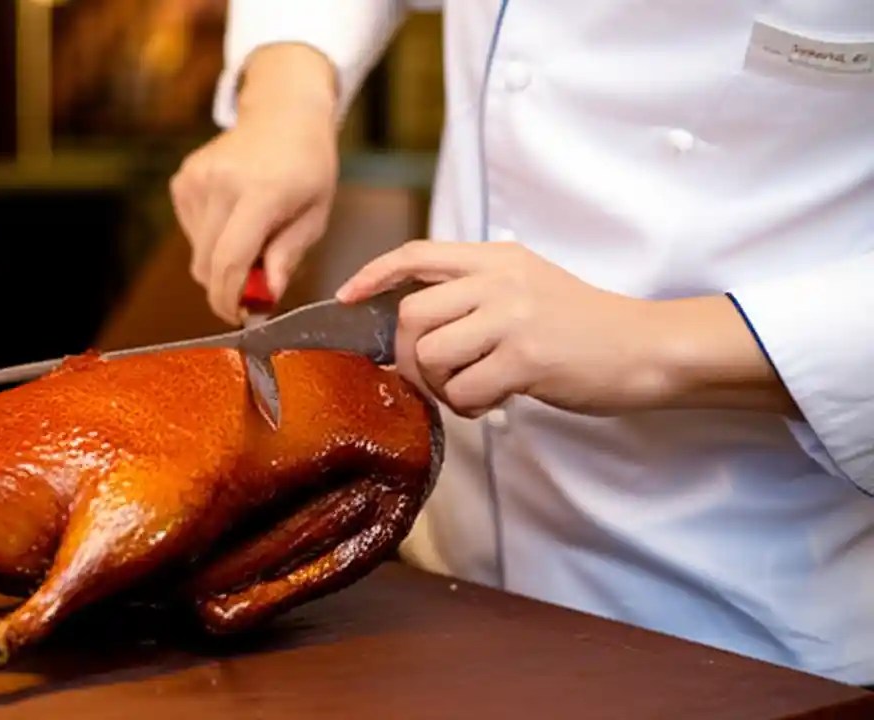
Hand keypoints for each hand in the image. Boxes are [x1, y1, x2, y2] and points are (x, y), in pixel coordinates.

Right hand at [170, 44, 339, 324]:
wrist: (283, 113)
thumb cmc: (307, 166)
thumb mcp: (315, 213)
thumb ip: (288, 255)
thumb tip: (267, 296)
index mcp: (261, 191)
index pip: (232, 260)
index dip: (231, 298)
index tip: (240, 318)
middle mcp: (221, 183)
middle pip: (208, 264)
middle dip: (227, 289)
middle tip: (255, 290)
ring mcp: (196, 179)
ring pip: (197, 254)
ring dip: (221, 263)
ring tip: (253, 238)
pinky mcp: (182, 180)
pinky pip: (191, 233)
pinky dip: (211, 240)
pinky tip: (235, 216)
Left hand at [335, 240, 798, 418]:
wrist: (645, 347)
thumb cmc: (582, 326)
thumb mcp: (526, 287)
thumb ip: (473, 294)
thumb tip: (408, 329)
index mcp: (497, 258)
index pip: (417, 253)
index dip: (372, 274)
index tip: (346, 297)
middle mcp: (500, 281)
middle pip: (410, 316)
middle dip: (407, 357)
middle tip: (433, 378)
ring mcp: (513, 318)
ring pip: (430, 355)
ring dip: (440, 386)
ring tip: (472, 391)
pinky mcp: (526, 358)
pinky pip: (464, 390)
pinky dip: (469, 407)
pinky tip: (493, 403)